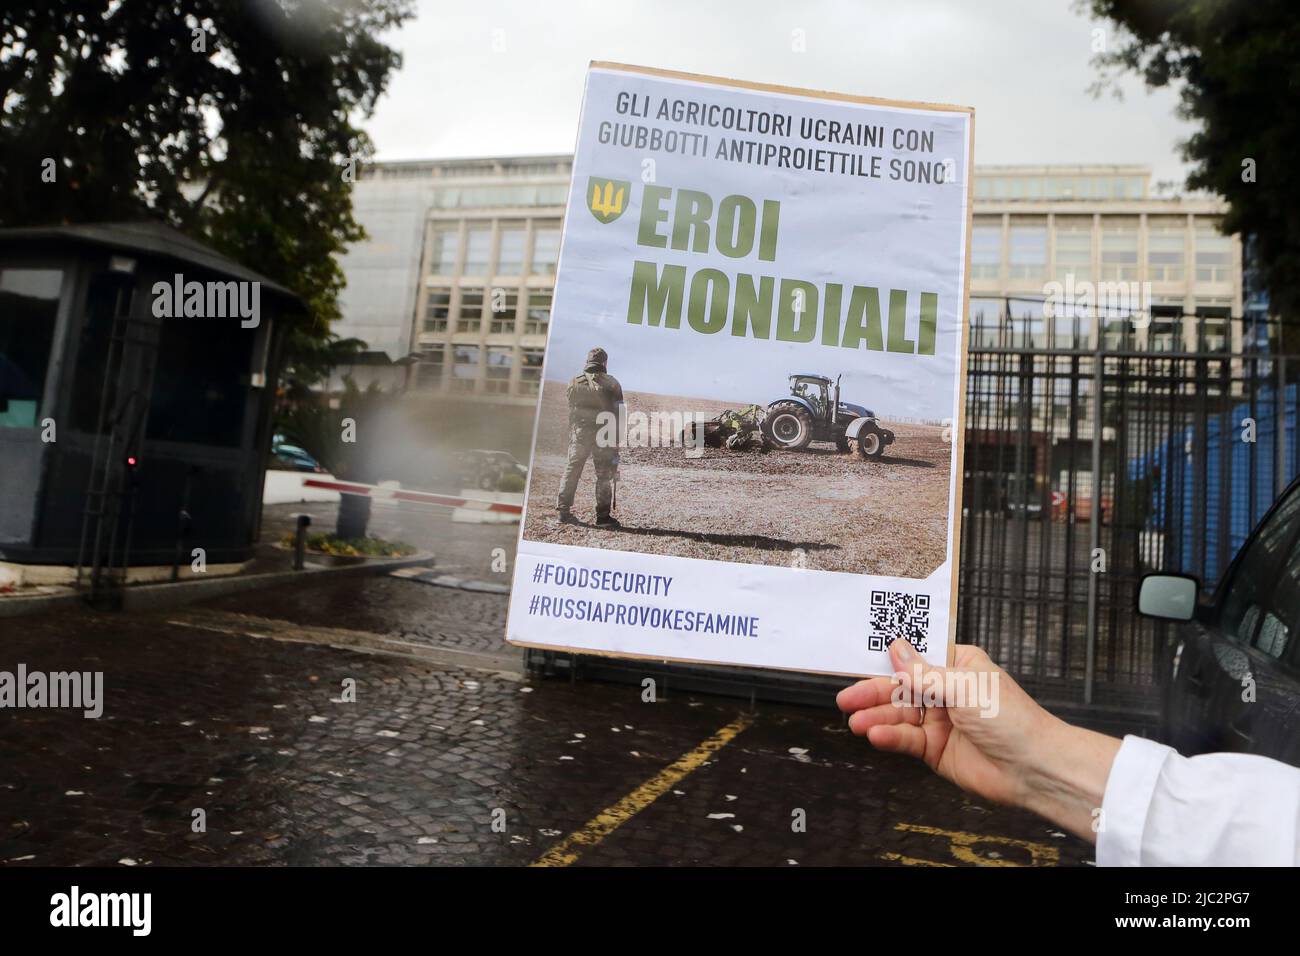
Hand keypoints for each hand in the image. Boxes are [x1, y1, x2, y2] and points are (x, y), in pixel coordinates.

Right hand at [836, 640, 1121, 841]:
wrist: (1034, 768)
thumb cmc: (1012, 719)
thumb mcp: (963, 687)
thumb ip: (924, 673)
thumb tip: (897, 648)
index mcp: (958, 666)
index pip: (915, 657)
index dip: (888, 659)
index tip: (858, 658)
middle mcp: (946, 691)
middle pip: (900, 688)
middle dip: (873, 693)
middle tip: (847, 698)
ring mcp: (940, 721)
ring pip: (899, 715)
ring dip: (877, 717)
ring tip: (855, 721)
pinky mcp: (936, 750)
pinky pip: (907, 740)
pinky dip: (890, 737)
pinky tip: (876, 735)